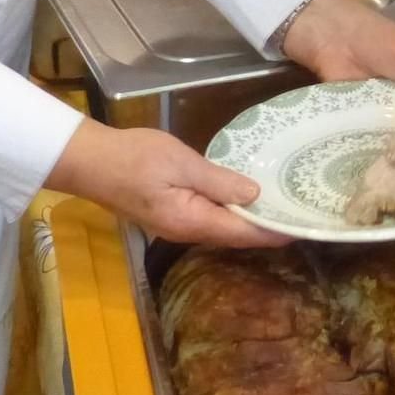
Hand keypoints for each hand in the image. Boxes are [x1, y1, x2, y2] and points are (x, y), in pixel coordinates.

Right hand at [49, 121, 285, 247]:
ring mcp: (177, 225)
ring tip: (279, 206)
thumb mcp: (181, 163)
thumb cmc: (135, 158)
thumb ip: (218, 181)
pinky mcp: (171, 214)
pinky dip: (231, 212)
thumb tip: (254, 195)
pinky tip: (244, 198)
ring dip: (250, 221)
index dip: (273, 231)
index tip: (302, 228)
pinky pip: (210, 219)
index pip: (242, 233)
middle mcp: (187, 231)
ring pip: (223, 228)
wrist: (91, 161)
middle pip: (235, 235)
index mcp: (193, 221)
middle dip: (266, 228)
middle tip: (299, 214)